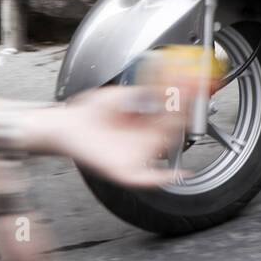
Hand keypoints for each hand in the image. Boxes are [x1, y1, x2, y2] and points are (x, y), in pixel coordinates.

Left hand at [50, 85, 189, 188]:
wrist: (67, 127)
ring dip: (177, 133)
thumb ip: (140, 90)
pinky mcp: (126, 171)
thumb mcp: (119, 94)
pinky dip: (163, 179)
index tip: (193, 87)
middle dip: (185, 112)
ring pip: (166, 148)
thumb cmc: (89, 112)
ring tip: (181, 113)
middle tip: (192, 96)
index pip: (172, 113)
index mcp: (146, 122)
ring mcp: (138, 155)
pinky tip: (175, 174)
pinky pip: (148, 180)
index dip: (183, 101)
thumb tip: (161, 80)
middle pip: (174, 129)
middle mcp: (145, 139)